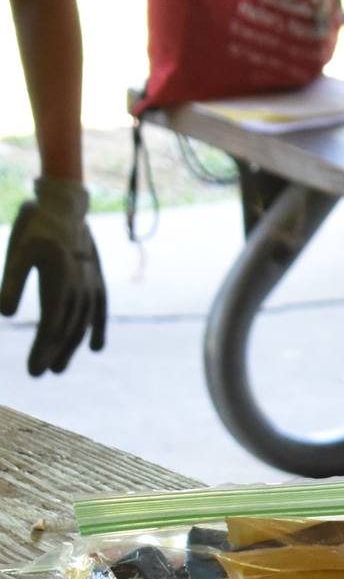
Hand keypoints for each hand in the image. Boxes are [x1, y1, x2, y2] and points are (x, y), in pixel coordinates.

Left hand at [1, 176, 106, 376]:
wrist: (67, 205)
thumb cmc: (36, 229)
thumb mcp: (18, 253)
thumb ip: (12, 283)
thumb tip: (3, 314)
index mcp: (60, 281)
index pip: (51, 324)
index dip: (42, 349)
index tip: (33, 371)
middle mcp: (80, 286)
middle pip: (67, 328)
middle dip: (54, 353)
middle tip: (39, 373)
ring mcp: (92, 284)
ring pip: (83, 323)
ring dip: (72, 347)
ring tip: (58, 367)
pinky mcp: (96, 280)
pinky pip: (100, 310)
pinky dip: (98, 329)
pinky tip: (97, 348)